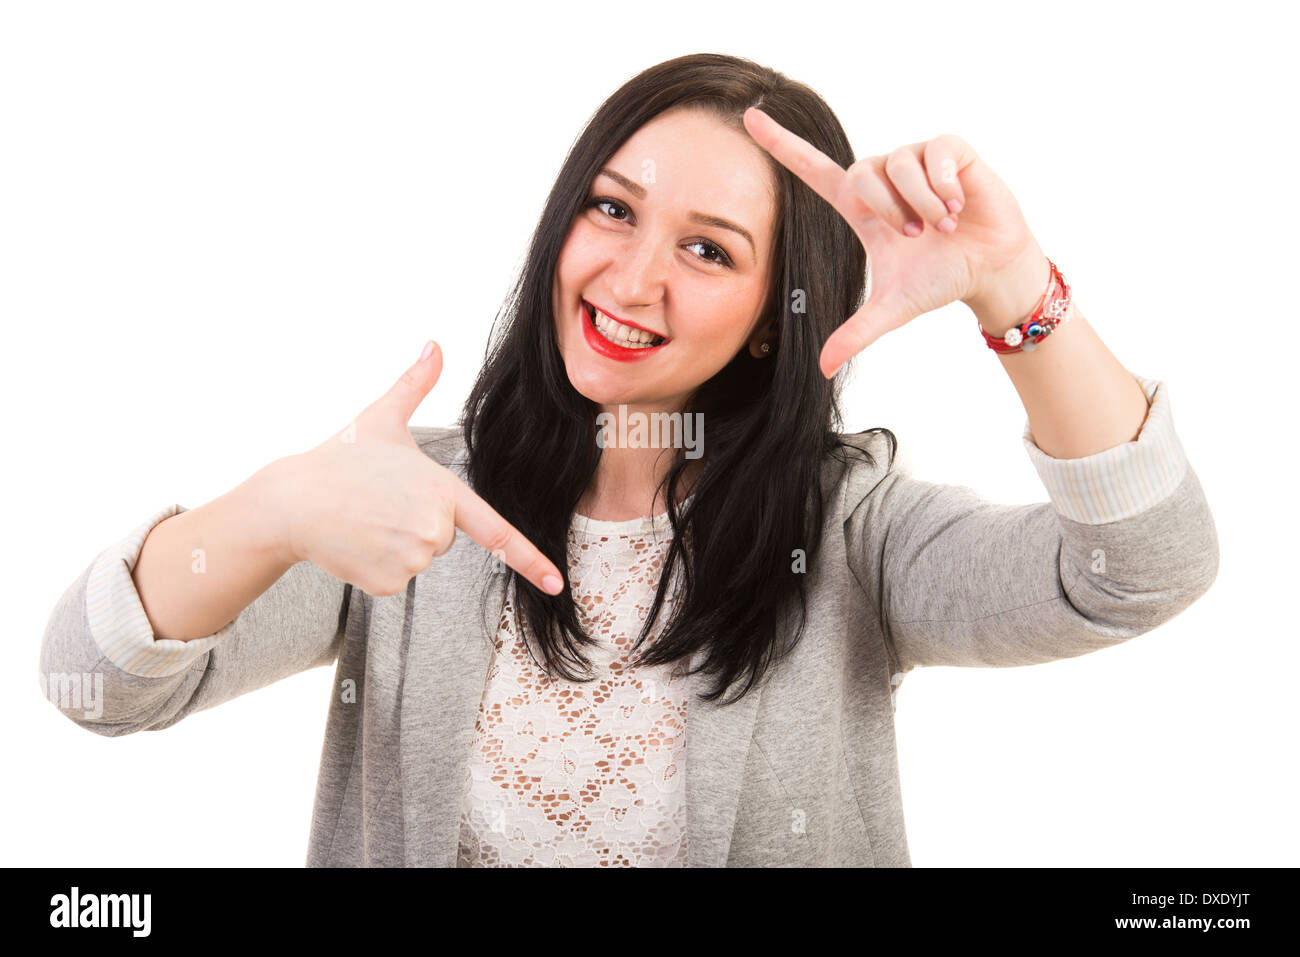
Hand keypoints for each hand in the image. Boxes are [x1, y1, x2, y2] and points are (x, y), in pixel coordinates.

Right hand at [273, 343, 563, 596]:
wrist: (290, 504)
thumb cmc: (339, 459)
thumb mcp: (381, 417)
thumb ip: (415, 384)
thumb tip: (434, 344)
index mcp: (442, 492)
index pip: (497, 531)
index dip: (531, 559)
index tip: (556, 582)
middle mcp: (433, 530)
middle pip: (443, 535)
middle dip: (418, 520)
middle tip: (381, 501)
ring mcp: (410, 560)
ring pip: (420, 557)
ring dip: (397, 543)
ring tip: (365, 519)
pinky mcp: (387, 584)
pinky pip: (397, 578)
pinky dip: (378, 564)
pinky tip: (356, 542)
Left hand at [742, 108, 1046, 376]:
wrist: (990, 269)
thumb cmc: (938, 279)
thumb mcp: (893, 308)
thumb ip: (857, 332)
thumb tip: (823, 367)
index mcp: (860, 205)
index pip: (813, 168)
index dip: (782, 144)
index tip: (749, 117)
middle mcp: (883, 175)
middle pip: (861, 173)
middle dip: (889, 210)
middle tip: (915, 236)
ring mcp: (917, 158)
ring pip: (900, 164)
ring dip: (922, 204)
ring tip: (942, 225)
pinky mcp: (950, 149)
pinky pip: (935, 155)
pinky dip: (945, 188)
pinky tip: (959, 207)